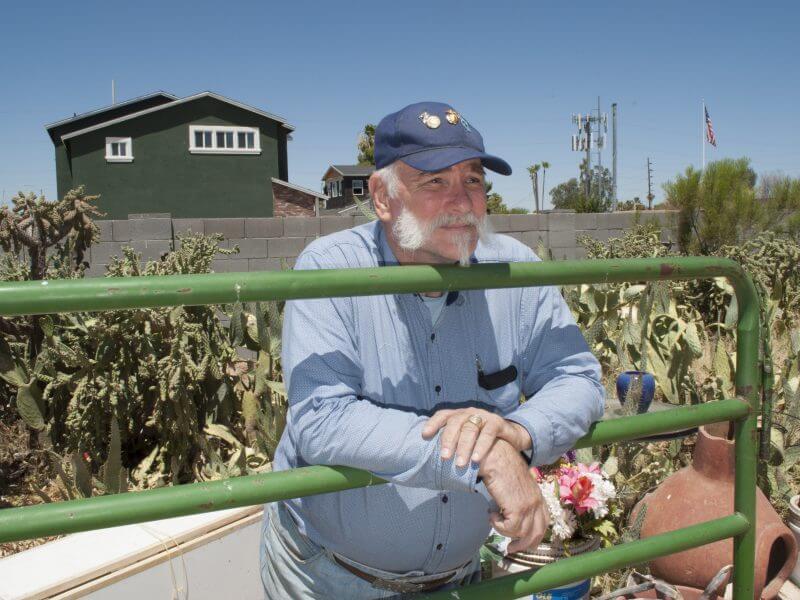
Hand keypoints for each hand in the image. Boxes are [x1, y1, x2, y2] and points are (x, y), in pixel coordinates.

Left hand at [421, 408, 530, 466]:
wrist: (511, 437)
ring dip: (464, 447)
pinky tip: (476, 459)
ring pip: (470, 429)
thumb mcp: (466, 439)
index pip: (443, 415)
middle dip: (448, 440)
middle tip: (444, 457)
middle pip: (455, 423)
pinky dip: (481, 447)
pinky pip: (487, 434)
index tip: (425, 435)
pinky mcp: (497, 422)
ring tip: (460, 463)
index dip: (433, 423)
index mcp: (459, 415)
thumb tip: (431, 458)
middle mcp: (469, 413)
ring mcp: (483, 416)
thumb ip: (453, 443)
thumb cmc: (482, 440)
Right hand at [479, 439, 547, 553]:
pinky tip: (491, 515)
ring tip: (493, 518)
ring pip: (521, 534)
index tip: (522, 542)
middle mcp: (537, 501)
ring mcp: (529, 505)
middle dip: (523, 545)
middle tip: (509, 548)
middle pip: (537, 533)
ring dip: (504, 530)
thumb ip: (517, 498)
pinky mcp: (518, 508)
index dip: (534, 536)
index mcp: (538, 495)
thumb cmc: (500, 466)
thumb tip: (509, 514)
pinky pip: (510, 529)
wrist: (495, 457)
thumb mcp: (514, 484)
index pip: (544, 523)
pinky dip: (498, 526)